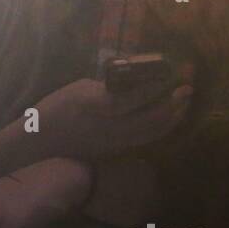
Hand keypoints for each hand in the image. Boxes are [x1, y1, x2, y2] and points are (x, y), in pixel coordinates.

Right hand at [44, 76, 193, 157]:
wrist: (41, 144)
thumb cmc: (55, 110)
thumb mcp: (79, 88)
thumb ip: (107, 87)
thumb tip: (132, 83)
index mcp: (98, 105)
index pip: (135, 98)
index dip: (158, 88)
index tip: (174, 76)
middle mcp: (111, 126)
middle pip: (151, 118)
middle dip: (173, 104)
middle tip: (187, 89)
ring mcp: (115, 142)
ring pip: (152, 132)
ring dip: (172, 118)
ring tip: (183, 104)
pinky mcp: (117, 152)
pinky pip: (145, 139)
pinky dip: (160, 128)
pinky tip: (167, 119)